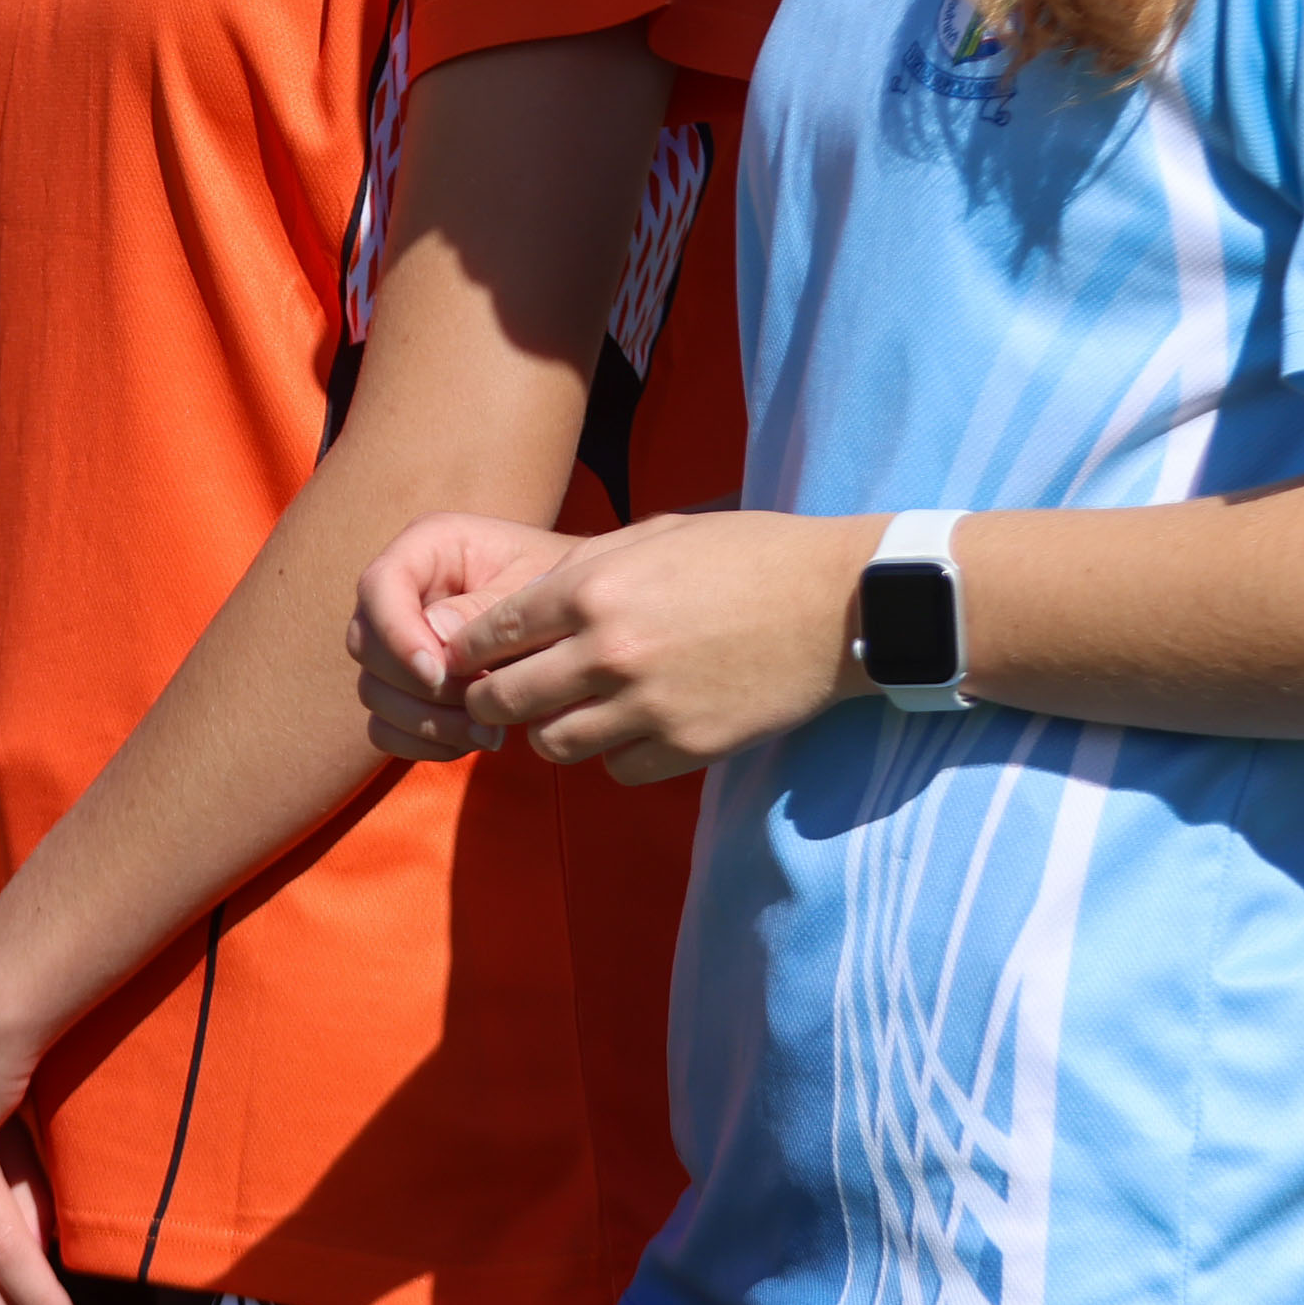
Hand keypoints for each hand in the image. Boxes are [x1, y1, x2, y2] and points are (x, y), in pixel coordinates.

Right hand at [354, 512, 573, 760]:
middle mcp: (404, 593)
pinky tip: (472, 741)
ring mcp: (400, 644)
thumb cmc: (564, 587)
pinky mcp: (407, 689)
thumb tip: (436, 638)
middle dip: (418, 687)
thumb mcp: (538, 585)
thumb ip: (489, 608)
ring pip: (373, 692)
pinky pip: (385, 727)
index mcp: (429, 547)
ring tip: (489, 732)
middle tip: (480, 706)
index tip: (439, 673)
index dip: (397, 633)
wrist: (583, 617)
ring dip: (426, 722)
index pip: (379, 586)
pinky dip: (421, 743)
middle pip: (366, 645)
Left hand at [444, 508, 880, 782]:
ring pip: (554, 746)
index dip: (469, 650)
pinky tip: (632, 731)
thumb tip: (527, 606)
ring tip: (571, 715)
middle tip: (497, 700)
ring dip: (552, 733)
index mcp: (592, 588)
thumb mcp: (655, 534)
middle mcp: (610, 652)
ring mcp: (648, 706)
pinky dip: (615, 756)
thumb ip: (583, 569)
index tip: (467, 659)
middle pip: (506, 700)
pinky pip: (618, 771)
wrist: (836, 604)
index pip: (493, 633)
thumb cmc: (748, 555)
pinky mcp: (688, 748)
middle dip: (489, 701)